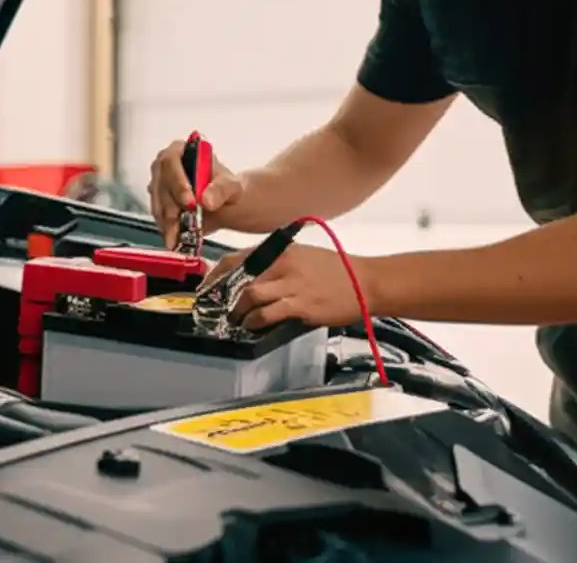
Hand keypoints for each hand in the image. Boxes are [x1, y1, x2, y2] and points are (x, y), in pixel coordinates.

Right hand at [147, 138, 244, 248]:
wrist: (223, 202)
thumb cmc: (226, 188)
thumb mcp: (232, 186)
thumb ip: (222, 189)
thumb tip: (207, 200)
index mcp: (181, 149)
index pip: (172, 162)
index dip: (178, 182)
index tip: (189, 202)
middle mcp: (164, 164)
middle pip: (160, 184)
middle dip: (171, 207)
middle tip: (182, 226)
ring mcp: (158, 183)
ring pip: (157, 202)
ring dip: (166, 222)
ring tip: (176, 239)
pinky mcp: (156, 201)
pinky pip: (157, 215)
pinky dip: (165, 228)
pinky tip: (173, 239)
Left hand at [201, 242, 373, 329]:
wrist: (368, 282)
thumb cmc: (338, 271)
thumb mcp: (303, 256)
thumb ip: (276, 263)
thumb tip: (250, 277)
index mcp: (281, 251)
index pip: (236, 258)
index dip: (216, 274)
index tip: (207, 286)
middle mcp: (283, 264)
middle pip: (238, 278)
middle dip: (221, 295)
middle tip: (215, 308)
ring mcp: (292, 285)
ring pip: (249, 296)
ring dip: (236, 311)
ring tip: (234, 320)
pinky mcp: (301, 305)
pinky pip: (267, 314)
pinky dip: (254, 321)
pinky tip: (251, 326)